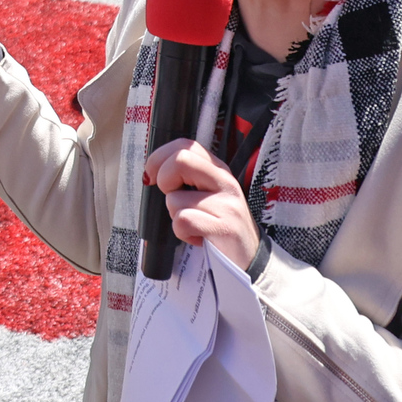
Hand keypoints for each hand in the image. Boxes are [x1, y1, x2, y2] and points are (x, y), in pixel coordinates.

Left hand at [144, 139, 259, 269]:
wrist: (250, 257)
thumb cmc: (218, 222)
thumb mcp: (206, 192)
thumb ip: (186, 176)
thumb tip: (150, 172)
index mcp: (217, 168)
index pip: (184, 144)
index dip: (159, 157)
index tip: (153, 176)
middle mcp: (224, 181)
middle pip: (179, 160)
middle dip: (164, 180)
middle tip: (173, 198)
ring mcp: (226, 204)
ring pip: (175, 199)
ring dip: (175, 216)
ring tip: (195, 224)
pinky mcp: (225, 227)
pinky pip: (183, 222)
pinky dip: (182, 233)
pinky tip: (199, 237)